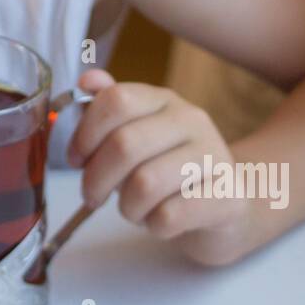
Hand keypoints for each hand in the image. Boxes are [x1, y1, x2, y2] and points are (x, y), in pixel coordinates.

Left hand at [64, 69, 252, 264]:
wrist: (226, 203)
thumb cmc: (168, 170)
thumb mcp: (135, 137)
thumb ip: (107, 111)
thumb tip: (87, 79)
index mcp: (163, 100)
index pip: (117, 100)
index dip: (85, 133)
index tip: (76, 159)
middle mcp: (192, 121)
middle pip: (125, 144)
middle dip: (96, 178)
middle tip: (92, 196)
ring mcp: (214, 156)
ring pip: (145, 183)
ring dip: (127, 206)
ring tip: (132, 209)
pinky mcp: (228, 196)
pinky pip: (170, 215)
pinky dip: (153, 225)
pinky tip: (159, 221)